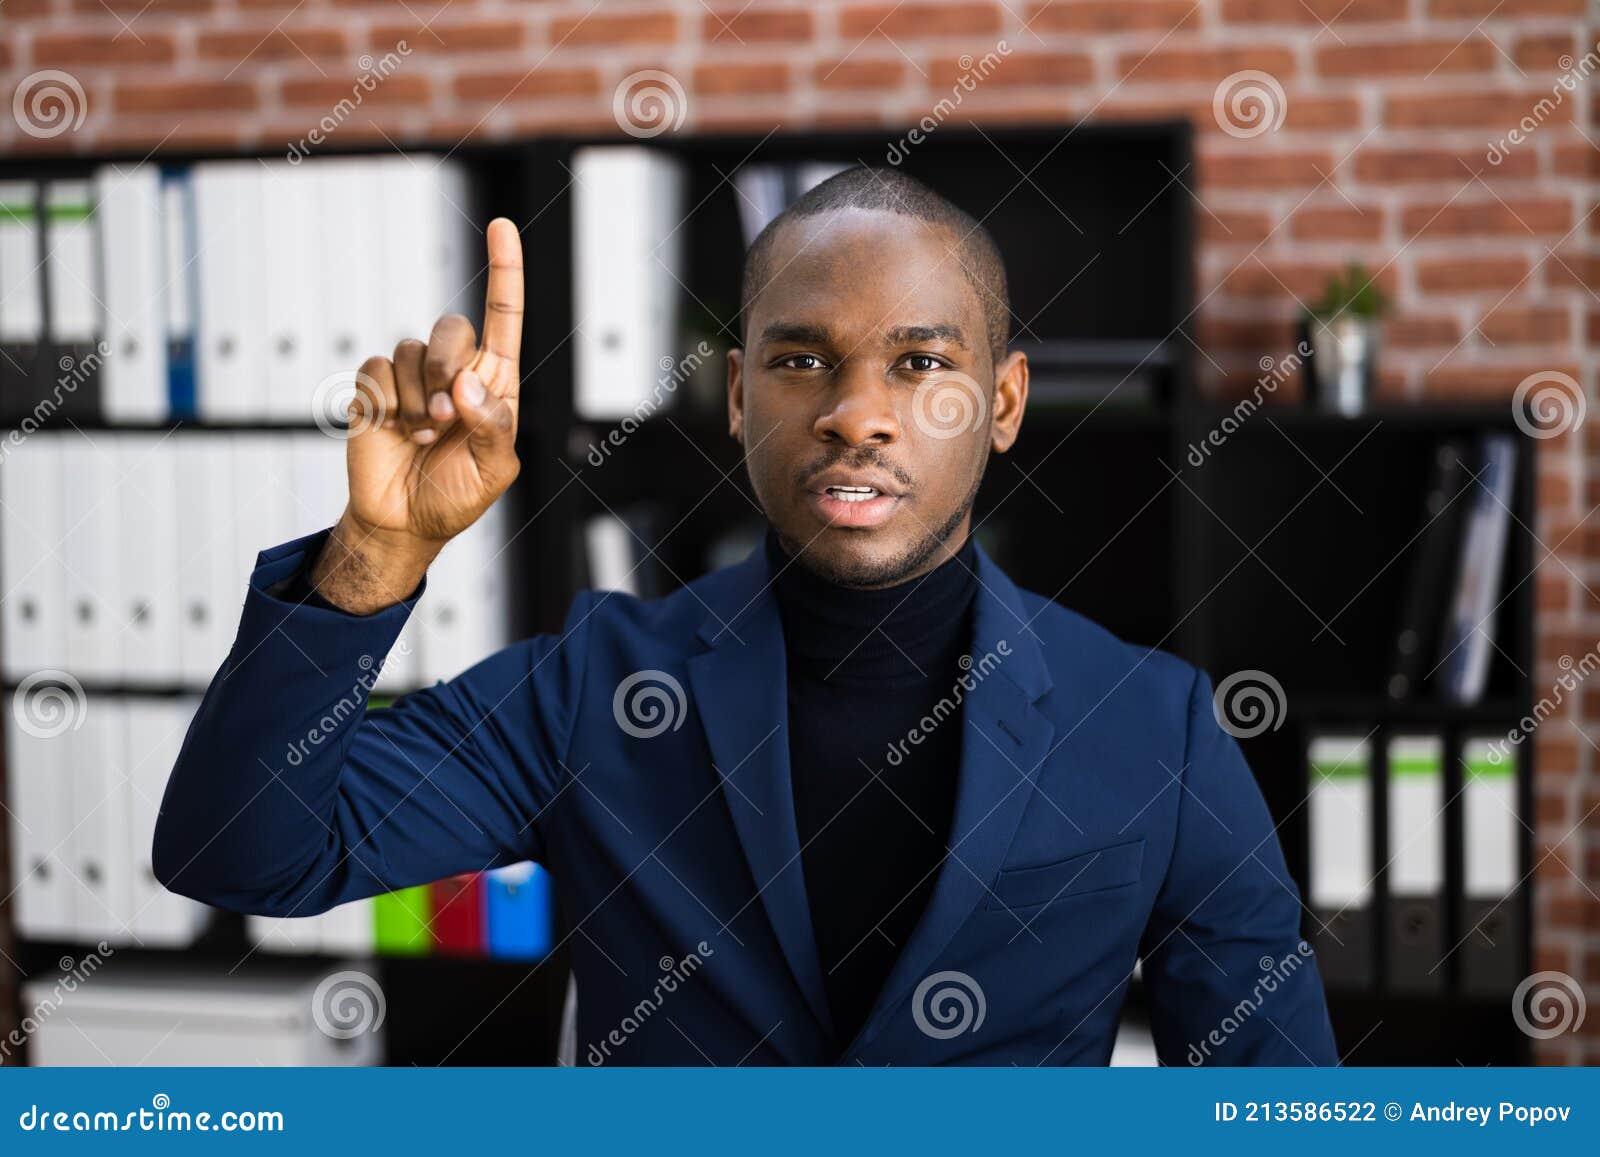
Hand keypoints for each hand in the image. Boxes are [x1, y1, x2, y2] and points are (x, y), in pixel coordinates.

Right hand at [310, 218, 523, 613]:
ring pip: (410, 350)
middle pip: (451, 328)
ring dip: (418, 399)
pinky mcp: (375, 389)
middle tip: (447, 416)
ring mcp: (413, 379)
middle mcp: (455, 371)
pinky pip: (377, 368)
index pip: (503, 316)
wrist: (405, 523)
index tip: (502, 225)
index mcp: (494, 382)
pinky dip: (386, 401)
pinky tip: (394, 430)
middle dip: (448, 367)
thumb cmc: (457, 496)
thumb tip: (469, 383)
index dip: (504, 270)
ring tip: (423, 436)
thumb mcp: (495, 470)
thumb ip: (492, 426)